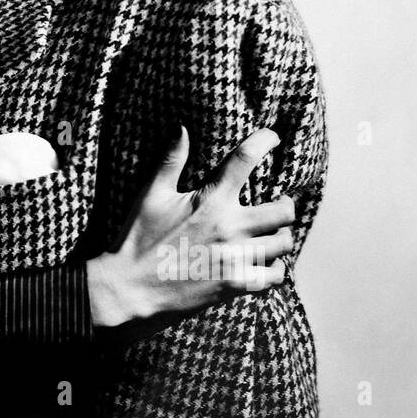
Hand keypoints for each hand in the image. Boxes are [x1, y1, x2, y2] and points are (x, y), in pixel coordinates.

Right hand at [85, 127, 294, 329]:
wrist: (130, 288)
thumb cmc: (139, 238)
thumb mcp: (151, 195)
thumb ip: (171, 161)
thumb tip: (181, 129)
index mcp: (210, 199)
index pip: (245, 159)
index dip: (265, 141)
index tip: (272, 138)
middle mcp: (230, 227)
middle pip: (284, 210)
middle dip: (286, 203)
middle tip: (279, 203)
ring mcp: (236, 258)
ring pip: (283, 243)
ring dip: (281, 236)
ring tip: (273, 234)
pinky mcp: (236, 285)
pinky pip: (275, 276)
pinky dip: (275, 268)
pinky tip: (265, 263)